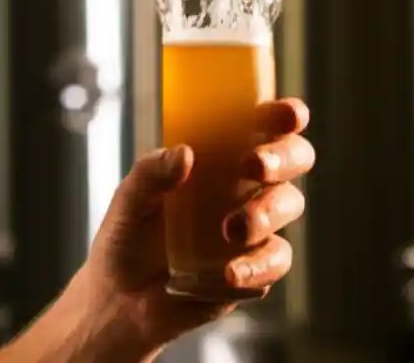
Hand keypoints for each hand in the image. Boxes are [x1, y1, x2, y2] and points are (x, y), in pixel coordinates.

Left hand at [81, 98, 313, 352]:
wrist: (120, 299)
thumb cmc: (125, 237)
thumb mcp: (127, 201)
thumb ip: (150, 174)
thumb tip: (184, 154)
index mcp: (217, 159)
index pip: (261, 126)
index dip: (284, 116)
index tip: (287, 115)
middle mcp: (243, 187)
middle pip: (292, 160)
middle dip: (284, 158)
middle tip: (254, 166)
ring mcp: (255, 228)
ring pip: (289, 205)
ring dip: (267, 212)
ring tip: (231, 229)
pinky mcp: (256, 268)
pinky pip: (276, 261)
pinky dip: (258, 265)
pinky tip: (229, 273)